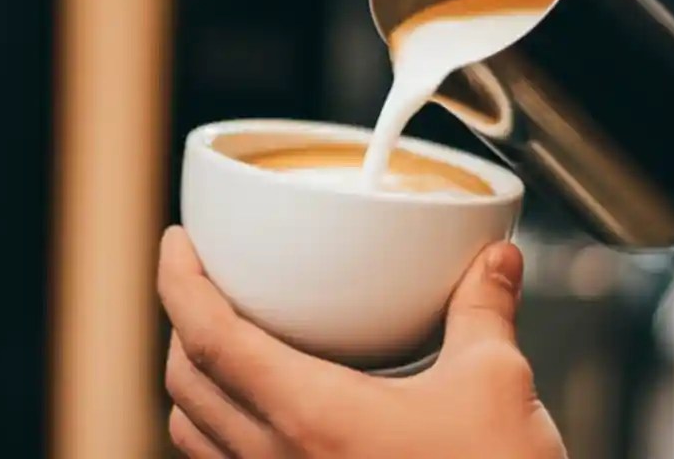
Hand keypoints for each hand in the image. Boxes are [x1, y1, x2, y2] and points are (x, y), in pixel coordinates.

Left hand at [157, 226, 565, 457]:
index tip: (177, 240)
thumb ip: (483, 311)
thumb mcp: (495, 387)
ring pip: (191, 433)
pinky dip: (215, 429)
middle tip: (204, 280)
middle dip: (179, 320)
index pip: (207, 336)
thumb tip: (495, 258)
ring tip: (220, 340)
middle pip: (183, 381)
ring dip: (191, 380)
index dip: (177, 280)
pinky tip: (258, 410)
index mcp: (310, 414)